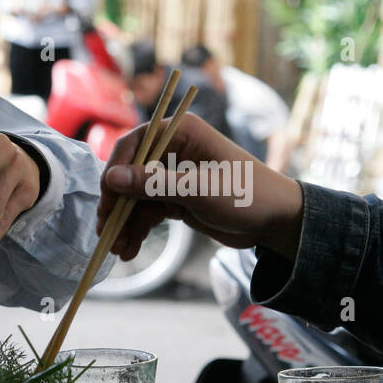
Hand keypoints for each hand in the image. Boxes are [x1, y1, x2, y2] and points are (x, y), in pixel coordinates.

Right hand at [96, 113, 304, 260]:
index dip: (116, 172)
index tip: (107, 202)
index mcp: (181, 132)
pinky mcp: (176, 198)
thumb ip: (155, 184)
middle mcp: (173, 149)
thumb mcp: (199, 191)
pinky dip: (138, 229)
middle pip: (130, 173)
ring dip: (125, 222)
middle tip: (105, 233)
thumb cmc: (247, 196)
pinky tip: (129, 248)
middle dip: (118, 205)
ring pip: (136, 197)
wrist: (277, 222)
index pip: (134, 145)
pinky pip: (148, 211)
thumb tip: (112, 179)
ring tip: (119, 250)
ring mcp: (174, 175)